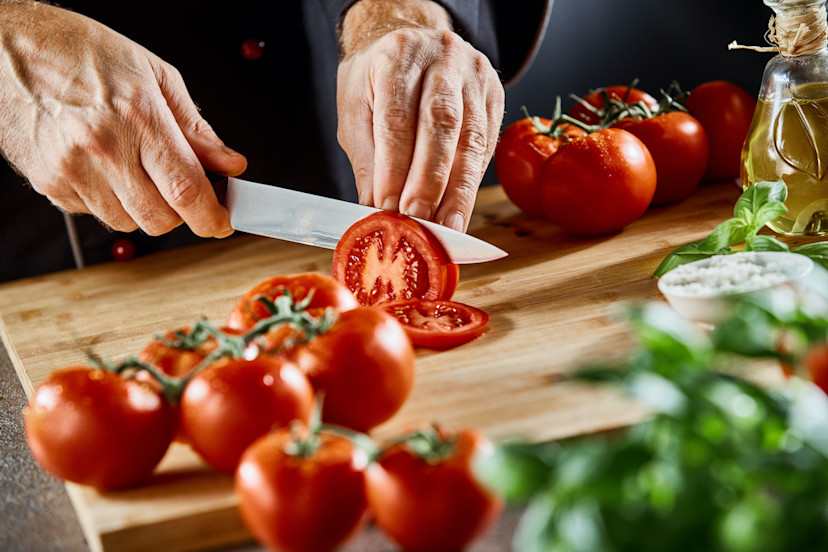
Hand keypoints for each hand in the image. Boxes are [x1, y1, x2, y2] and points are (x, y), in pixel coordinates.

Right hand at [0, 2, 246, 237]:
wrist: (6, 48)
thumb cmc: (82, 52)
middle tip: (182, 188)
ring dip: (145, 207)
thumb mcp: (155, 75)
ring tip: (135, 166)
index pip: (186, 190)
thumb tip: (230, 164)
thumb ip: (196, 128)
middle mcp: (103, 148)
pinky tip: (104, 166)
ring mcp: (71, 170)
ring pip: (129, 223)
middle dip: (181, 213)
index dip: (212, 216)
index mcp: (137, 116)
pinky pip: (95, 214)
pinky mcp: (48, 184)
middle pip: (160, 219)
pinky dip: (111, 200)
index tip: (223, 221)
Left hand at [336, 1, 504, 231]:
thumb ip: (368, 159)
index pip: (397, 118)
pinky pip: (486, 146)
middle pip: (441, 124)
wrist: (409, 41)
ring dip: (458, 190)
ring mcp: (475, 75)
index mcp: (398, 54)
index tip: (388, 207)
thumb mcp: (356, 110)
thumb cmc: (376, 80)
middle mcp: (443, 57)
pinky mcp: (495, 95)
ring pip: (471, 138)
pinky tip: (459, 210)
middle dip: (430, 181)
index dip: (394, 168)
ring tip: (446, 227)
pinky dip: (471, 183)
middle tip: (420, 220)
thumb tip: (376, 212)